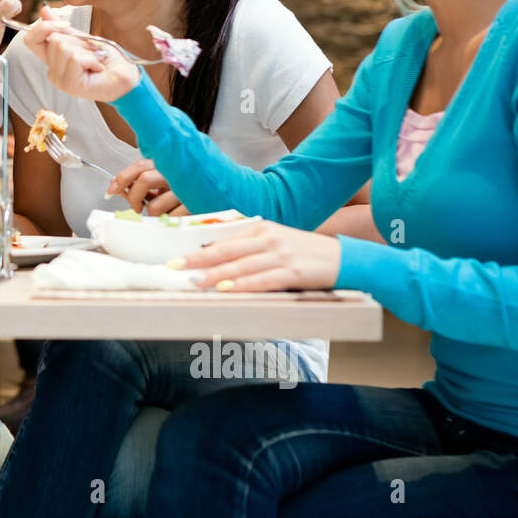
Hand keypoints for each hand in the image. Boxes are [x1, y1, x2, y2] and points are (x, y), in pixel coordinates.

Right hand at [23, 5, 138, 101]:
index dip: (43, 27)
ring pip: (64, 47)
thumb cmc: (107, 60)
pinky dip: (92, 59)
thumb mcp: (82, 39)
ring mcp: (59, 80)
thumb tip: (44, 9)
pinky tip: (97, 68)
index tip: (65, 24)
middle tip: (91, 53)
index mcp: (52, 60)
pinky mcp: (69, 85)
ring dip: (86, 50)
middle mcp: (52, 71)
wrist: (125, 76)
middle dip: (78, 40)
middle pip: (54, 39)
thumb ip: (62, 28)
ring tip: (95, 61)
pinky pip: (75, 58)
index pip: (31, 40)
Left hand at [107, 160, 190, 216]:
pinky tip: (175, 216)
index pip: (139, 166)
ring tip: (162, 213)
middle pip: (144, 180)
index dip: (121, 178)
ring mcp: (185, 188)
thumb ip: (142, 185)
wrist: (222, 193)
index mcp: (167, 164)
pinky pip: (170, 218)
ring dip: (152, 215)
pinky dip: (167, 221)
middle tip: (136, 207)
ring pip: (154, 206)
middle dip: (134, 198)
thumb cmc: (189, 189)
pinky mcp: (194, 205)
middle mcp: (176, 173)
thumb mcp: (163, 184)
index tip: (111, 191)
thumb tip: (118, 189)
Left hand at [170, 221, 340, 291]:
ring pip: (241, 266)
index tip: (177, 258)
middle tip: (175, 267)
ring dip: (215, 274)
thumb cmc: (304, 253)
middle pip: (226, 250)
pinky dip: (242, 285)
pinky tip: (226, 289)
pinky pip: (262, 280)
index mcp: (262, 229)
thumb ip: (249, 248)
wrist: (343, 258)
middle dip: (197, 260)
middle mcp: (268, 239)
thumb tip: (214, 257)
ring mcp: (280, 255)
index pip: (224, 240)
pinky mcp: (293, 271)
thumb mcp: (275, 242)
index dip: (199, 250)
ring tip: (194, 281)